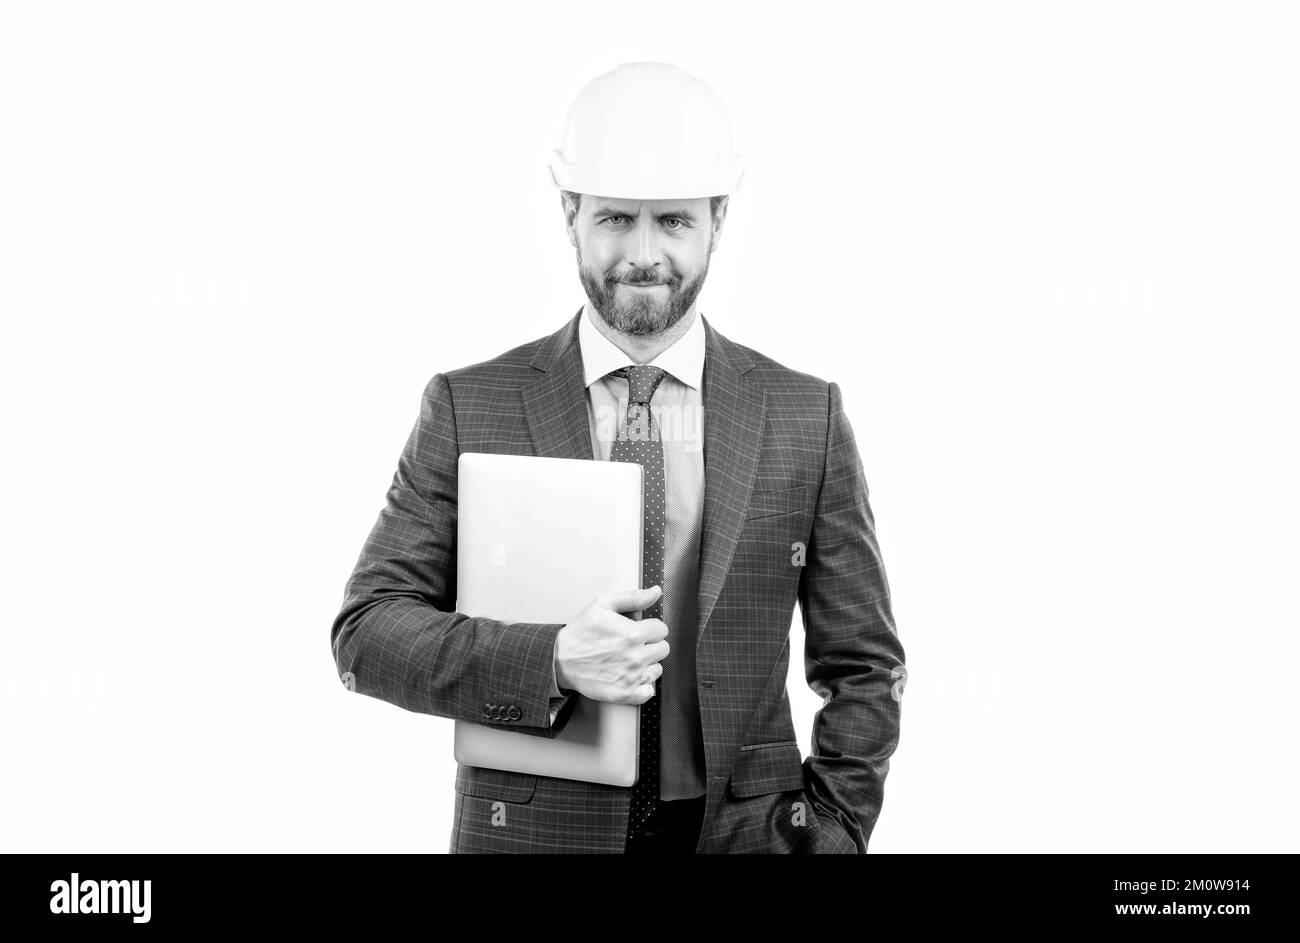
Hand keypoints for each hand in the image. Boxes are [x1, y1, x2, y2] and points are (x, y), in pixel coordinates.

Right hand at [554, 586, 667, 704]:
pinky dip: (642, 685)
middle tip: (633, 644)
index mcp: (633, 634)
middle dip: (650, 644)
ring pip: (657, 669)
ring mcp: (631, 678)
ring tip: (628, 659)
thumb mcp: (603, 605)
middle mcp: (635, 657)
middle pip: (663, 649)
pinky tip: (629, 675)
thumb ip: (633, 598)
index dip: (650, 627)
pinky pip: (649, 691)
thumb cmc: (580, 632)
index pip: (662, 629)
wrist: (560, 660)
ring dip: (647, 664)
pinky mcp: (625, 694)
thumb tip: (655, 592)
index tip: (639, 630)